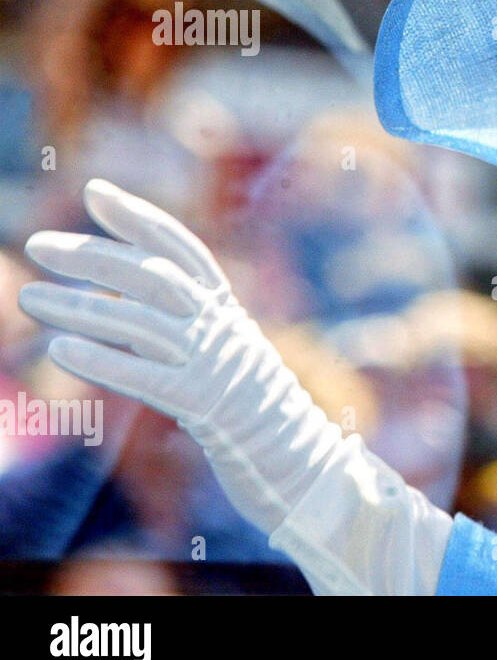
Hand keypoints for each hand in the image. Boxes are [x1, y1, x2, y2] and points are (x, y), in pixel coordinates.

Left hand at [18, 178, 455, 593]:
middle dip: (94, 256)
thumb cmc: (257, 420)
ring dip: (79, 307)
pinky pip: (147, 376)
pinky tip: (61, 351)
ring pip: (140, 321)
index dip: (139, 218)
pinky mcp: (207, 404)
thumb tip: (126, 303)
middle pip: (154, 276)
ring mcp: (218, 364)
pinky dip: (103, 359)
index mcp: (229, 313)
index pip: (182, 250)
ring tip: (29, 298)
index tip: (94, 192)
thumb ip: (190, 330)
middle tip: (38, 246)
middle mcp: (224, 329)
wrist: (304, 466)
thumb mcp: (227, 361)